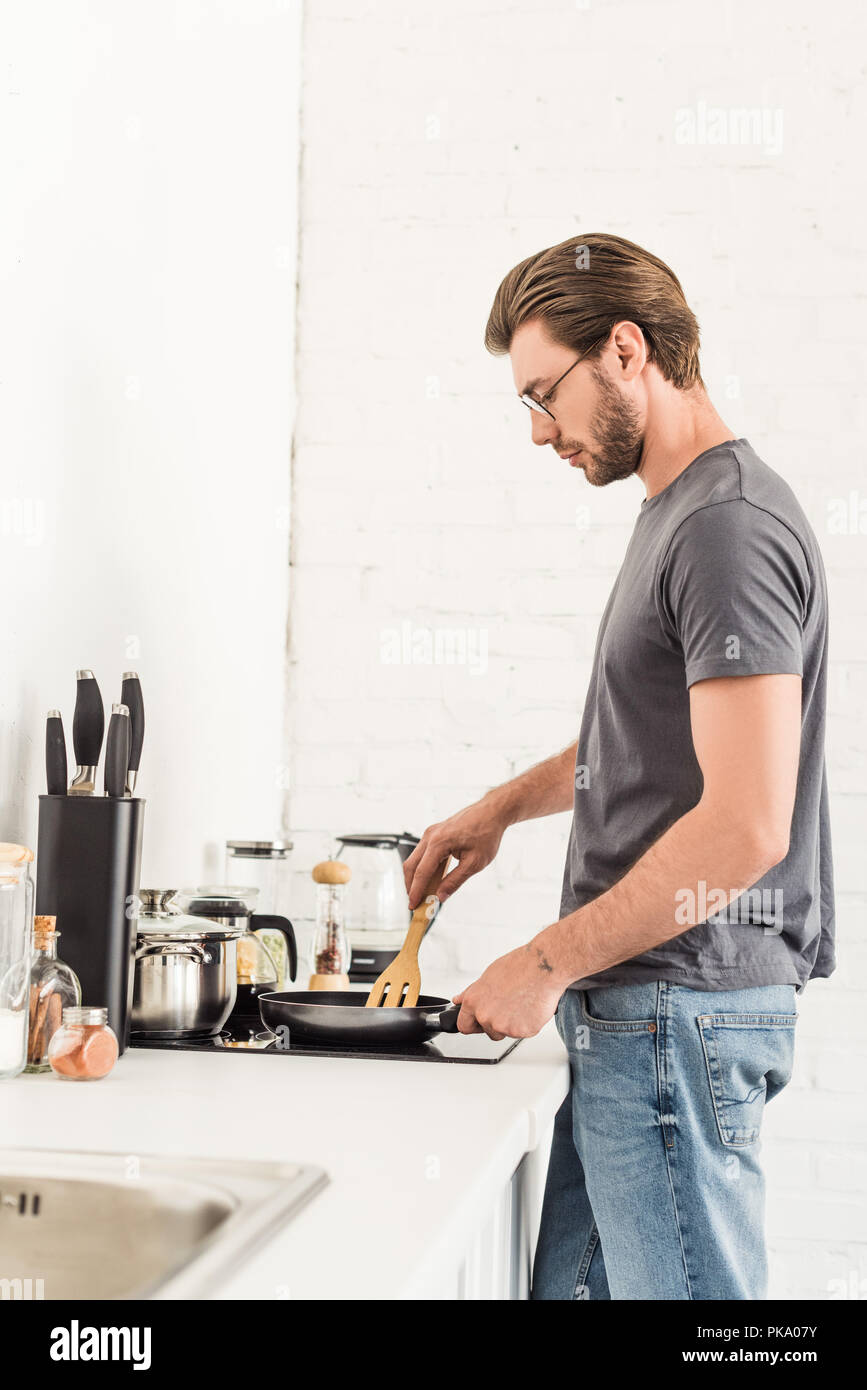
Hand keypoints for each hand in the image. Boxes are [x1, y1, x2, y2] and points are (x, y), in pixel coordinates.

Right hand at [404, 798, 508, 908]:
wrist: (492, 813)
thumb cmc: (486, 834)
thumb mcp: (474, 863)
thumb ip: (455, 881)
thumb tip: (440, 896)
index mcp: (439, 842)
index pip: (421, 872)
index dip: (415, 891)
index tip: (413, 906)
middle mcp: (430, 836)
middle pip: (411, 865)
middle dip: (410, 886)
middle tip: (415, 903)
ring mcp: (431, 833)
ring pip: (415, 859)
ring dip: (416, 877)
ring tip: (423, 894)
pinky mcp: (435, 834)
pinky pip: (423, 854)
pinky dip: (424, 868)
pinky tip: (431, 880)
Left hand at [452, 941, 567, 1039]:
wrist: (542, 969)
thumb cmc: (518, 967)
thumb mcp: (488, 976)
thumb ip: (472, 993)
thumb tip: (458, 1000)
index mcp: (473, 1001)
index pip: (464, 1025)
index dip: (473, 1024)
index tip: (478, 1022)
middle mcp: (485, 1015)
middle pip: (487, 1031)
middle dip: (496, 1023)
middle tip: (508, 1007)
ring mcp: (503, 1026)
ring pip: (505, 1032)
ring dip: (512, 1024)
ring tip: (521, 1003)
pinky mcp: (521, 1032)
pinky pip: (523, 1033)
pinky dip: (527, 1024)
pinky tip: (530, 1007)